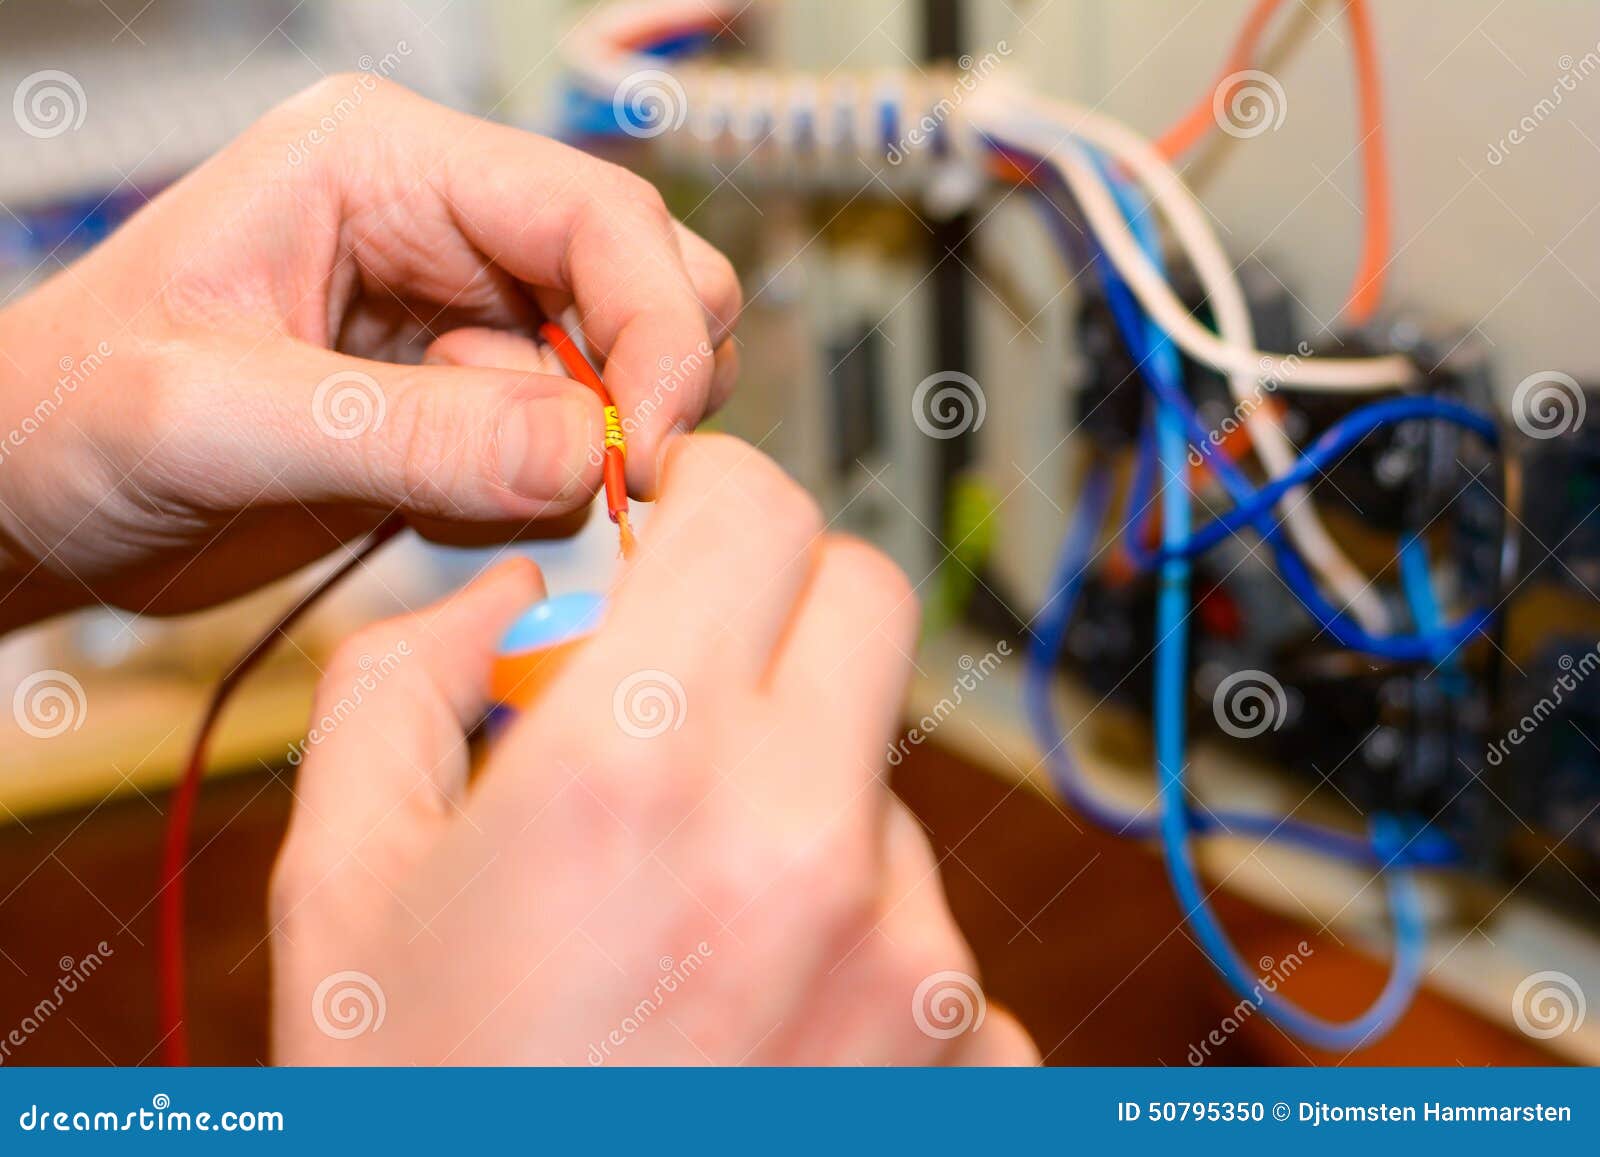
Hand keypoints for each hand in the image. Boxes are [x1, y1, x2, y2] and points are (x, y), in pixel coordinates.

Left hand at [0, 77, 738, 631]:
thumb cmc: (63, 416)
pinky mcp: (466, 405)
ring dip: (571, 461)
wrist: (25, 500)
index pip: (601, 218)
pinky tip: (422, 509)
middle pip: (648, 286)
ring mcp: (463, 321)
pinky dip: (529, 501)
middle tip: (591, 485)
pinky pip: (569, 456)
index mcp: (386, 163)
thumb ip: (404, 434)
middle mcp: (446, 229)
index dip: (657, 329)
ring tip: (438, 493)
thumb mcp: (208, 417)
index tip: (651, 452)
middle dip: (638, 394)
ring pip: (623, 381)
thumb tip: (585, 456)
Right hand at [269, 434, 1036, 1064]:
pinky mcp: (965, 1051)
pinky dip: (850, 930)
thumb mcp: (344, 882)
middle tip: (686, 676)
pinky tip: (752, 1014)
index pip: (758, 509)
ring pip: (886, 774)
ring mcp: (912, 958)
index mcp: (643, 765)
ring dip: (803, 789)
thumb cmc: (420, 1108)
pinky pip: (925, 924)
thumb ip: (408, 682)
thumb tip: (507, 599)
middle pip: (864, 600)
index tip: (678, 517)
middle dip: (778, 601)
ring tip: (689, 909)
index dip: (710, 488)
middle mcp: (808, 845)